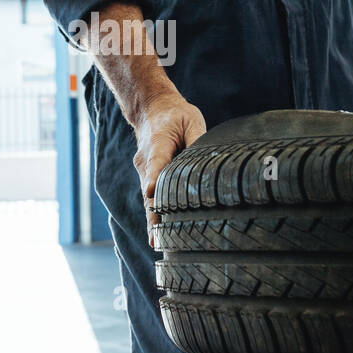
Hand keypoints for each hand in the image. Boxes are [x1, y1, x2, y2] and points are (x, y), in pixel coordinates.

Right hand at [131, 89, 206, 245]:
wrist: (151, 109)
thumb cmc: (175, 115)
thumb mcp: (191, 120)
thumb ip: (199, 142)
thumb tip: (210, 165)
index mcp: (158, 143)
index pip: (156, 163)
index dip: (154, 179)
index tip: (151, 192)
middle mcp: (146, 161)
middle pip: (149, 191)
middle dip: (153, 214)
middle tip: (156, 238)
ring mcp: (143, 171)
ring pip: (147, 199)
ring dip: (152, 220)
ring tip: (156, 243)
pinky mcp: (145, 177)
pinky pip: (150, 198)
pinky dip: (154, 214)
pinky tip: (158, 236)